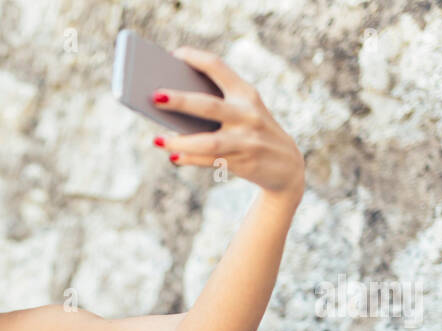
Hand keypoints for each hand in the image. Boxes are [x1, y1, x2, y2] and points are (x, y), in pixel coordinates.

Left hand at [151, 46, 304, 198]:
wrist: (286, 165)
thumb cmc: (252, 131)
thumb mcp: (243, 111)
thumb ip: (216, 105)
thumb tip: (171, 106)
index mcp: (246, 93)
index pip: (218, 68)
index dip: (196, 59)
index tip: (175, 54)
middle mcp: (247, 114)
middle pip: (208, 106)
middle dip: (180, 101)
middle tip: (155, 96)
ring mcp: (246, 140)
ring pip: (207, 141)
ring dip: (180, 141)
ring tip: (157, 140)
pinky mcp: (242, 162)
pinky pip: (209, 161)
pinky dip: (189, 158)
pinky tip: (174, 156)